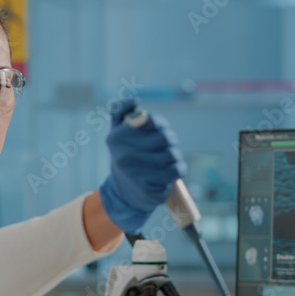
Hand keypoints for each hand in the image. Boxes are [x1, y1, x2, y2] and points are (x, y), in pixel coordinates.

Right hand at [98, 98, 185, 233]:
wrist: (123, 193)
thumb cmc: (125, 156)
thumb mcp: (117, 132)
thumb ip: (121, 110)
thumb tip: (135, 102)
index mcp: (117, 137)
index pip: (151, 119)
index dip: (160, 124)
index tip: (159, 130)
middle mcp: (124, 155)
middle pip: (165, 137)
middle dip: (170, 141)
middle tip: (167, 146)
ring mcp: (136, 174)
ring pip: (173, 154)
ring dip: (175, 156)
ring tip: (167, 160)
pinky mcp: (150, 190)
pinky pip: (176, 171)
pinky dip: (177, 170)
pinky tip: (169, 172)